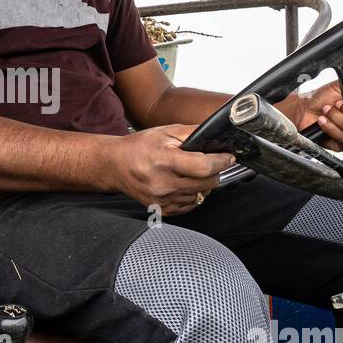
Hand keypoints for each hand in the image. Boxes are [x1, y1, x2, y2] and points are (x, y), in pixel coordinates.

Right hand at [107, 125, 235, 214]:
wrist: (115, 165)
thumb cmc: (139, 147)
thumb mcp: (165, 132)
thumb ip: (192, 132)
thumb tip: (216, 134)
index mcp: (164, 161)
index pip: (204, 166)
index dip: (221, 161)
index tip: (228, 157)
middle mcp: (163, 183)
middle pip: (207, 183)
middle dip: (215, 172)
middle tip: (211, 162)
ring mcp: (163, 199)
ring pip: (201, 195)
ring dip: (204, 184)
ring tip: (192, 172)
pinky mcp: (162, 210)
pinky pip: (191, 205)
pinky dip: (193, 194)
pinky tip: (185, 184)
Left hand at [279, 82, 342, 150]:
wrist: (305, 108)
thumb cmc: (322, 98)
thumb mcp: (340, 85)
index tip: (342, 100)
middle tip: (333, 105)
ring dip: (335, 118)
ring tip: (325, 111)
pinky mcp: (341, 144)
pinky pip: (342, 139)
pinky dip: (331, 128)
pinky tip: (323, 121)